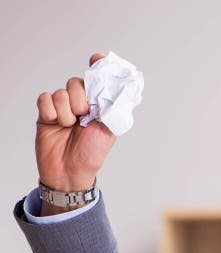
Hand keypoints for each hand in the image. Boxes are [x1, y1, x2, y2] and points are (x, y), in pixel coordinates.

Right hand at [35, 53, 115, 200]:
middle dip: (81, 98)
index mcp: (98, 106)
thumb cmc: (92, 154)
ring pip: (61, 91)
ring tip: (70, 126)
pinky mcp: (46, 112)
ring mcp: (63, 107)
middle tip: (83, 116)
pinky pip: (45, 98)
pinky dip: (51, 111)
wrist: (70, 172)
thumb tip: (124, 88)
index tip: (98, 59)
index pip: (98, 79)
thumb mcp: (110, 130)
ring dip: (66, 111)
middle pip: (77, 82)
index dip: (99, 66)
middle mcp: (81, 103)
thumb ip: (114, 108)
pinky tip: (56, 124)